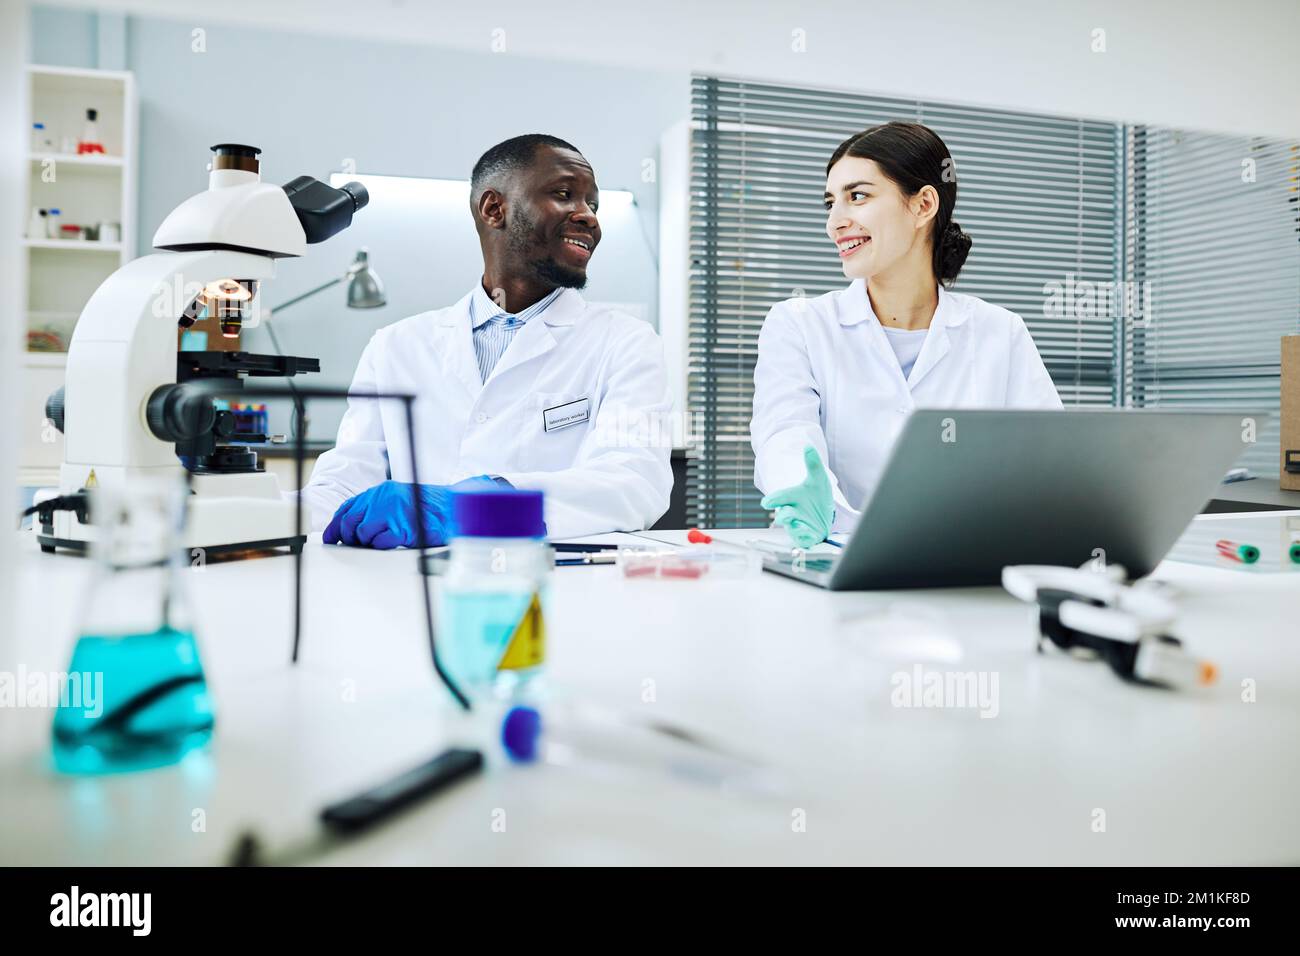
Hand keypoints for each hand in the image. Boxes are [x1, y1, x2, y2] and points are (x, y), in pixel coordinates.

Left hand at [323, 480, 454, 548]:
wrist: (454, 511)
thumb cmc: (429, 509)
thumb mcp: (399, 500)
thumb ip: (377, 508)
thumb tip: (351, 529)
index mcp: (382, 490)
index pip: (348, 507)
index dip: (335, 525)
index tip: (330, 537)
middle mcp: (385, 498)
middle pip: (351, 521)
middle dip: (350, 537)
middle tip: (355, 545)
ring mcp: (394, 512)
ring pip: (363, 533)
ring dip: (368, 543)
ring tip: (383, 541)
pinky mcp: (404, 529)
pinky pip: (380, 543)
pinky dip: (382, 546)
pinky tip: (393, 542)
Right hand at [760, 445, 834, 549]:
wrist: (823, 512)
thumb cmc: (816, 495)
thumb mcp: (818, 478)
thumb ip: (812, 464)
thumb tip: (808, 447)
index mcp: (791, 497)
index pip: (779, 497)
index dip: (773, 499)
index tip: (767, 502)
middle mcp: (791, 512)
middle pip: (784, 515)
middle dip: (784, 515)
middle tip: (785, 514)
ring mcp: (798, 525)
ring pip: (792, 529)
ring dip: (795, 529)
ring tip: (801, 529)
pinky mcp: (806, 536)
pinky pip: (803, 540)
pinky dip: (805, 539)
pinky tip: (810, 537)